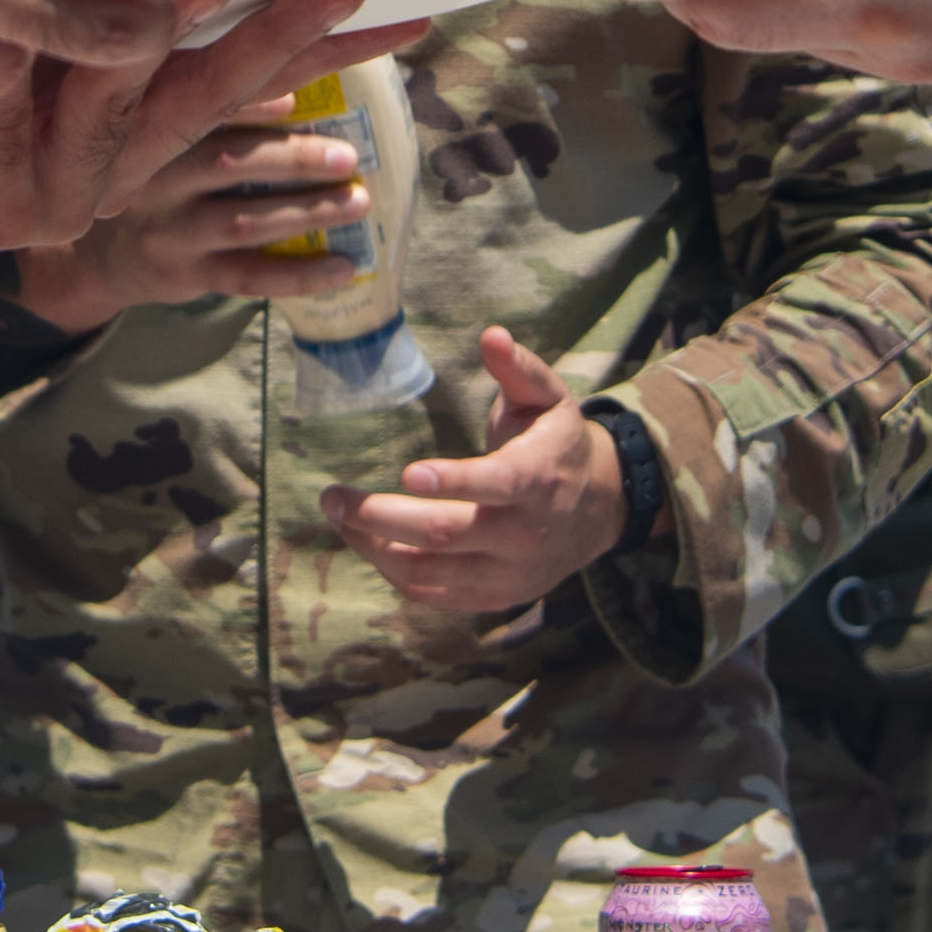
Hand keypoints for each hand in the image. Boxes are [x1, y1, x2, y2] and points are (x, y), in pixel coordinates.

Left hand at [0, 0, 410, 261]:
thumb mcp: (30, 5)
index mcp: (135, 101)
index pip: (246, 52)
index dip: (314, 28)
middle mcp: (117, 155)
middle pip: (217, 89)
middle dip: (287, 40)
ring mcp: (59, 186)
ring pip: (127, 108)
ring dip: (158, 43)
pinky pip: (7, 119)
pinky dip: (11, 83)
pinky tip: (9, 51)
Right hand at [6, 99, 381, 332]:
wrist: (88, 253)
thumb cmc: (146, 167)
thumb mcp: (155, 118)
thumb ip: (207, 95)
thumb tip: (291, 89)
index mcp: (151, 118)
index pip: (211, 94)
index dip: (263, 84)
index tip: (310, 72)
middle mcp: (150, 172)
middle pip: (230, 161)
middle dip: (295, 157)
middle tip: (350, 156)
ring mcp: (166, 228)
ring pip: (243, 221)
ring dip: (307, 212)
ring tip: (359, 201)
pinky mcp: (181, 273)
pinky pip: (245, 277)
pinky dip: (298, 273)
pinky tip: (345, 267)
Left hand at [316, 327, 630, 622]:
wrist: (597, 511)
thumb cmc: (556, 444)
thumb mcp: (548, 399)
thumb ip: (518, 368)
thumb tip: (491, 335)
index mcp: (540, 478)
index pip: (498, 486)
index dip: (453, 481)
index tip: (406, 473)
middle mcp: (524, 533)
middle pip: (448, 534)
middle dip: (383, 517)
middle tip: (333, 497)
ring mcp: (507, 572)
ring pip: (432, 572)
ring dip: (375, 547)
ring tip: (338, 518)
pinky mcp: (492, 595)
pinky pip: (434, 595)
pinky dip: (393, 572)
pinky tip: (368, 543)